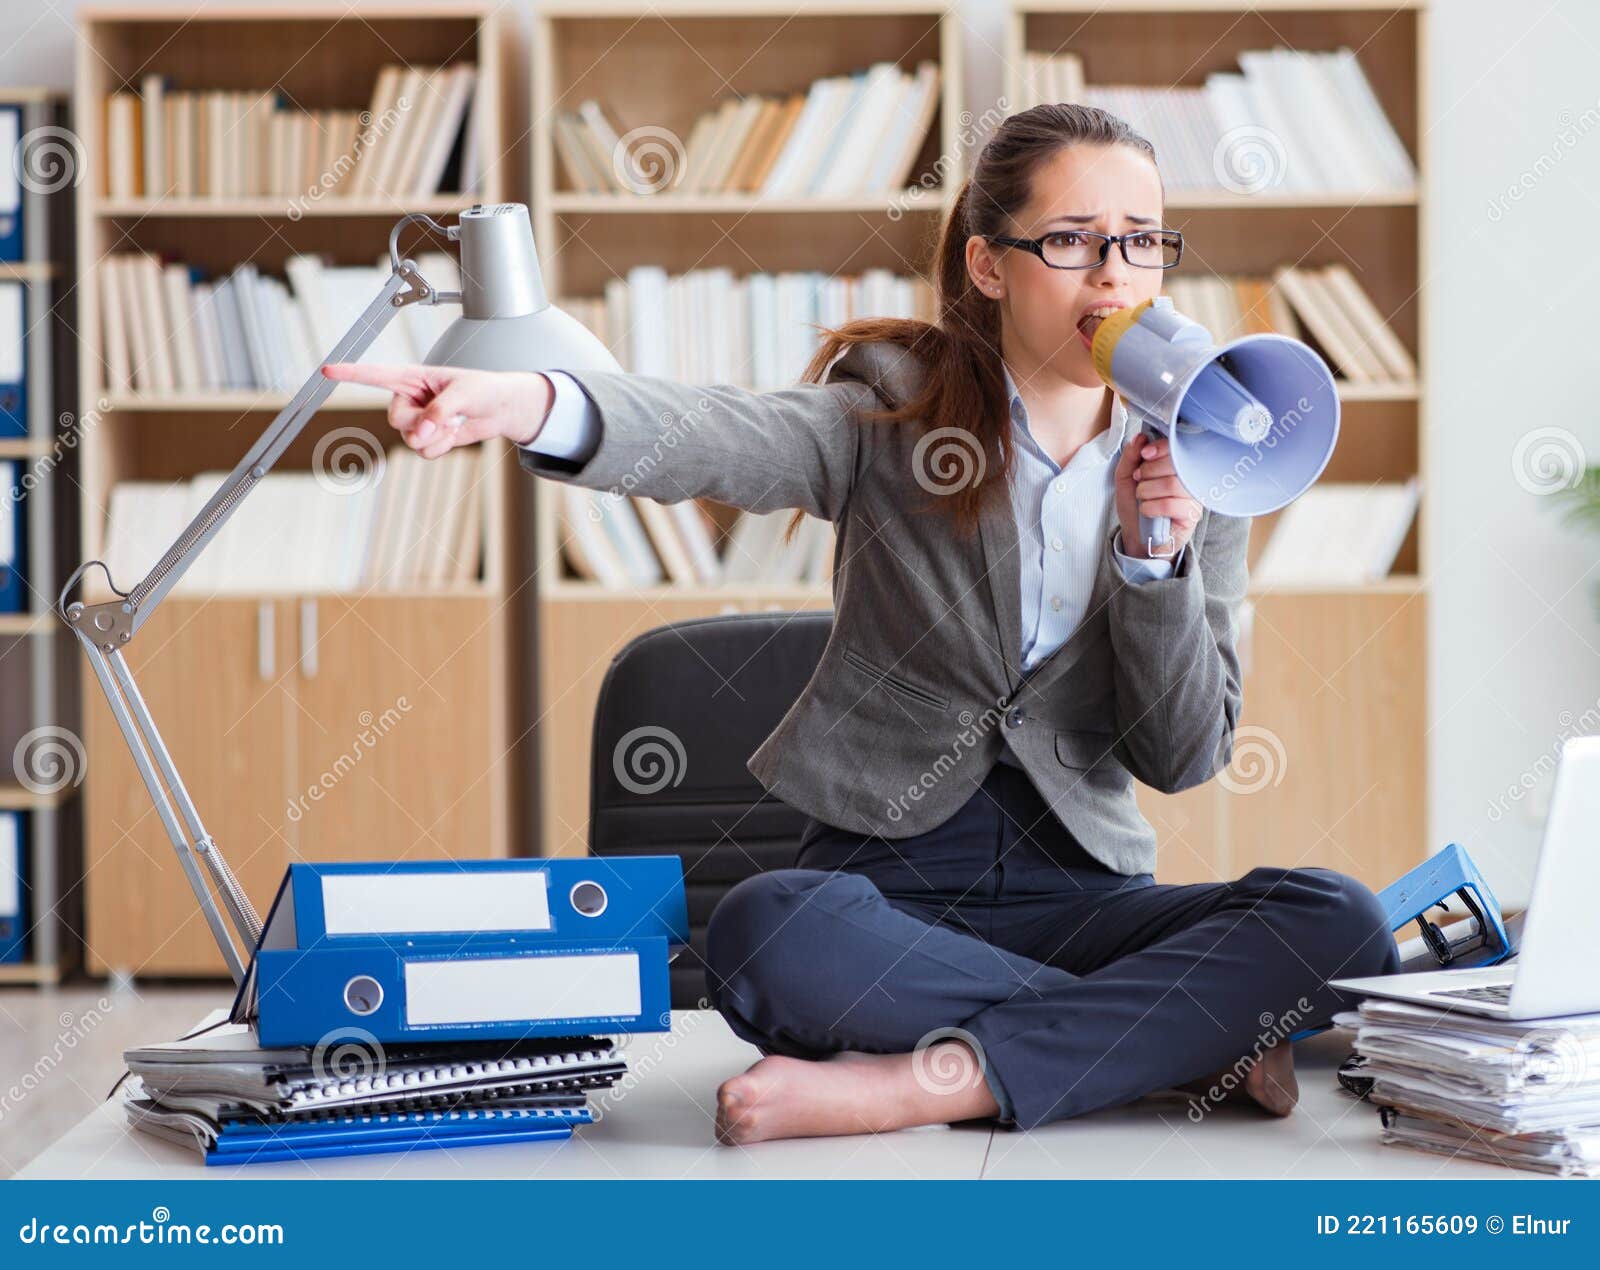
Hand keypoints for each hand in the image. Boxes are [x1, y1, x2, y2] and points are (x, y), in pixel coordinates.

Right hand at [320, 363, 554, 457]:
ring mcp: (419, 420)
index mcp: (413, 377)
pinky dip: (441, 447)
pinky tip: (454, 433)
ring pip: (409, 439)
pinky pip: (423, 452)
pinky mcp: (429, 437)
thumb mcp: (463, 394)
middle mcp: (411, 399)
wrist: (501, 408)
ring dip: (435, 437)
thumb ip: (438, 412)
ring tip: (455, 422)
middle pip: (395, 419)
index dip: (351, 373)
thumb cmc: (484, 389)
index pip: (376, 375)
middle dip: (420, 424)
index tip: (326, 370)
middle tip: (446, 417)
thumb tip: (420, 434)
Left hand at [1114, 430, 1200, 559]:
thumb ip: (1131, 456)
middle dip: (1150, 470)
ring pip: (1173, 484)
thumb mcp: (1125, 477)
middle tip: (1139, 479)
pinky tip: (1146, 510)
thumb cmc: (1134, 506)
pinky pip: (1172, 504)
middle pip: (1176, 464)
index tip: (1145, 454)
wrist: (1136, 536)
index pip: (1179, 447)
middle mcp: (1189, 478)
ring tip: (1141, 496)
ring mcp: (1193, 496)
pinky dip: (1151, 506)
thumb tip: (1141, 438)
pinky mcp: (1191, 516)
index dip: (1161, 447)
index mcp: (1176, 465)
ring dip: (1148, 490)